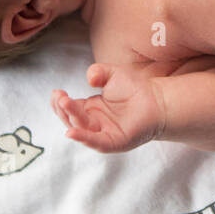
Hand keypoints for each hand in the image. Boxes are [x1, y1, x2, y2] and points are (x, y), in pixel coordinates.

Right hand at [51, 62, 166, 152]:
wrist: (158, 99)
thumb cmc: (135, 88)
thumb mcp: (112, 74)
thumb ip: (99, 71)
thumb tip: (89, 78)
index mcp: (89, 110)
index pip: (69, 109)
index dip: (60, 102)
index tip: (56, 92)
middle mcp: (93, 124)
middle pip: (72, 119)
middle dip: (63, 109)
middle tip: (60, 96)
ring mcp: (103, 134)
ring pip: (81, 129)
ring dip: (71, 118)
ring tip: (65, 103)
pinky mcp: (115, 142)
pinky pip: (97, 142)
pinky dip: (84, 139)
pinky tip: (72, 133)